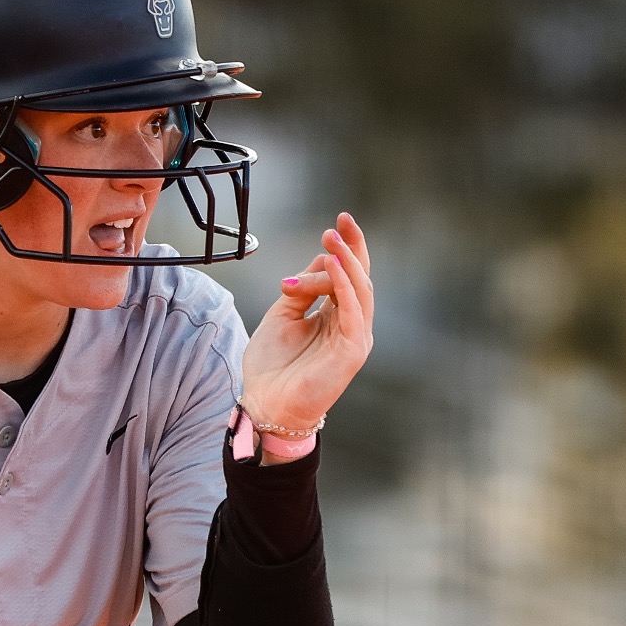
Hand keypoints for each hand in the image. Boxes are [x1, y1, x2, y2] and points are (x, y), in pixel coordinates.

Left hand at [240, 213, 373, 454]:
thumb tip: (320, 258)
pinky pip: (353, 311)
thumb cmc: (272, 366)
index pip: (349, 275)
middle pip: (360, 277)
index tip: (338, 222)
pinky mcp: (352, 351)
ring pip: (360, 290)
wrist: (265, 403)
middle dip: (352, 248)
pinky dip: (344, 286)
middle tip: (339, 223)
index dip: (348, 247)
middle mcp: (350, 325)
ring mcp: (354, 338)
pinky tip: (333, 267)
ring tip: (332, 240)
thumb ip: (302, 288)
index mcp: (335, 316)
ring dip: (347, 262)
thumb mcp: (282, 315)